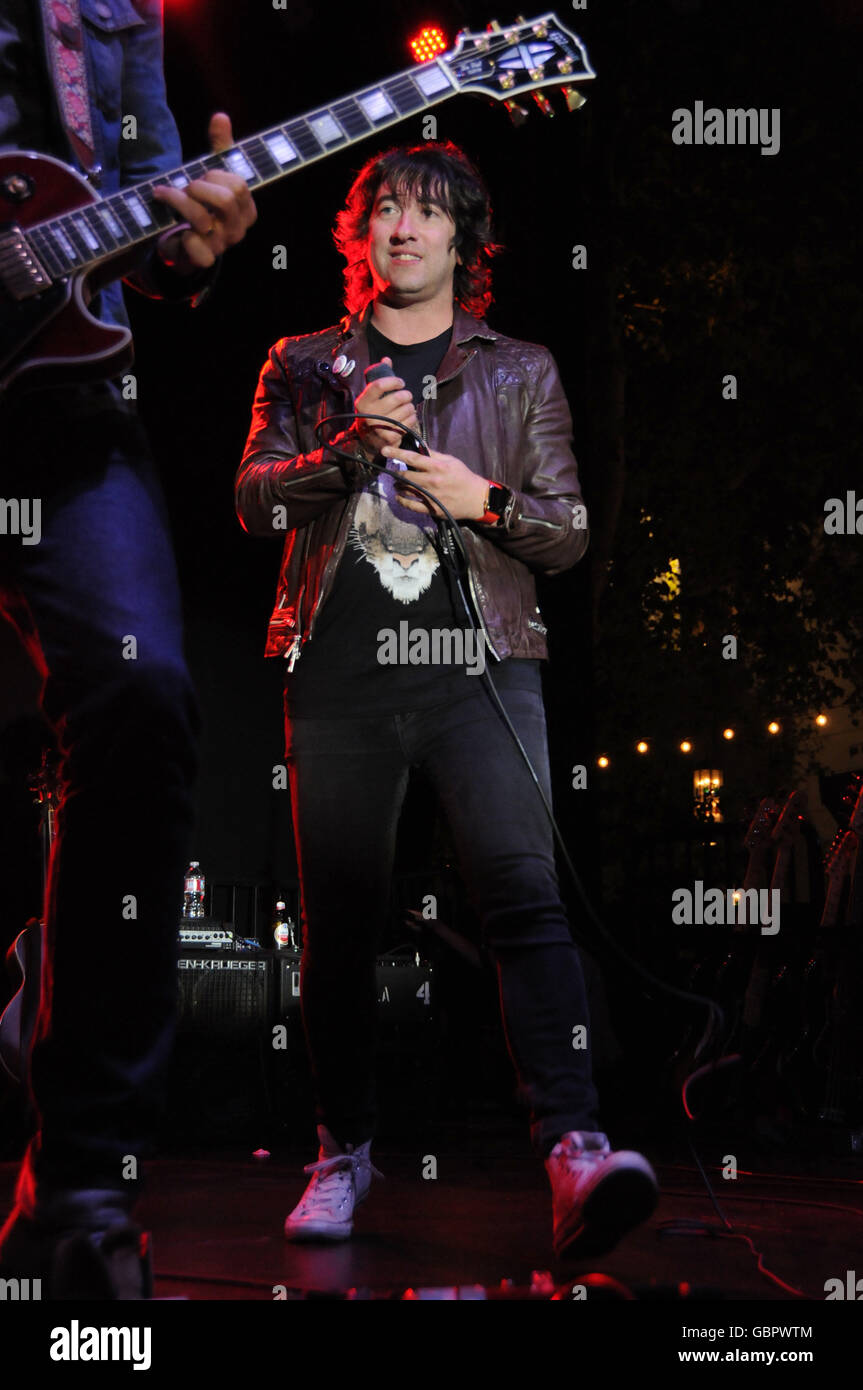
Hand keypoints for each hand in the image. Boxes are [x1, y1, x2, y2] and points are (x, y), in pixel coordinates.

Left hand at [152, 112, 256, 272]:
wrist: (186, 244)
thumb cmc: (203, 205)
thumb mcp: (213, 176)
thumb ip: (220, 148)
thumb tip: (221, 116)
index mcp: (246, 208)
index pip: (238, 185)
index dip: (214, 175)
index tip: (201, 176)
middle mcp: (239, 228)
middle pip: (225, 200)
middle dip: (197, 187)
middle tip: (184, 187)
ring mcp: (223, 245)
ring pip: (202, 219)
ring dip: (177, 202)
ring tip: (163, 196)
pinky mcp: (206, 260)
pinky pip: (199, 249)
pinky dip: (184, 239)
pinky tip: (178, 232)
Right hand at [355, 358, 419, 455]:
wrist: (369, 439)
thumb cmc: (373, 412)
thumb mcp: (372, 396)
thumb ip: (379, 377)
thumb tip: (387, 359)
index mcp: (363, 401)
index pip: (379, 385)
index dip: (393, 381)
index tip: (400, 382)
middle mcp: (369, 414)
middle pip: (398, 397)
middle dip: (407, 395)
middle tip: (406, 396)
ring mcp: (380, 427)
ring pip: (407, 409)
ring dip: (410, 407)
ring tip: (407, 408)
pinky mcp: (390, 437)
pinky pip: (410, 421)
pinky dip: (412, 417)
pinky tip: (408, 418)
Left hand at [381, 446, 487, 520]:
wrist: (476, 499)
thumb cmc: (464, 477)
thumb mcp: (451, 461)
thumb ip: (434, 454)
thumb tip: (419, 447)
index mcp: (437, 467)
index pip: (412, 458)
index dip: (396, 453)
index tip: (384, 450)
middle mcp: (432, 481)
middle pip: (406, 475)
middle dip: (397, 473)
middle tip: (394, 473)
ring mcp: (431, 496)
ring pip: (406, 490)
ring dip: (398, 486)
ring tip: (397, 484)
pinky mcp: (431, 509)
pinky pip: (411, 505)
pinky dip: (402, 501)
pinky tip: (399, 497)